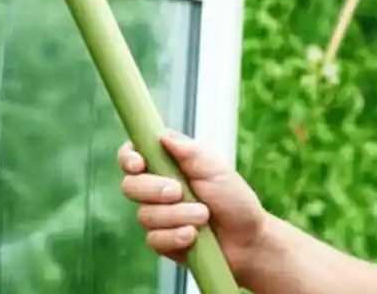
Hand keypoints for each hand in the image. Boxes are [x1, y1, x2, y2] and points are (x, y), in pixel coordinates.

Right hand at [118, 131, 268, 276]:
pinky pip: (154, 239)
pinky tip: (193, 236)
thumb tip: (162, 136)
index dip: (128, 158)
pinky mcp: (161, 241)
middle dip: (153, 189)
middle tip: (179, 192)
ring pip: (144, 215)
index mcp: (166, 164)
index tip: (138, 164)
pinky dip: (175, 236)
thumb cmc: (233, 199)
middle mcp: (155, 189)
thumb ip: (189, 153)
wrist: (248, 239)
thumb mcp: (216, 170)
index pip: (131, 156)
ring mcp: (157, 216)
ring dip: (176, 215)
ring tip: (203, 216)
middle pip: (130, 186)